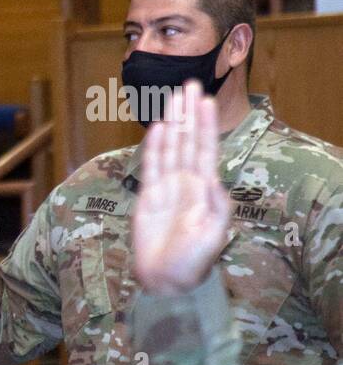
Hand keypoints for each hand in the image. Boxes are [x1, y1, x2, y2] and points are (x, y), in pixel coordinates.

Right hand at [131, 80, 230, 295]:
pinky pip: (151, 167)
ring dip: (172, 123)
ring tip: (174, 98)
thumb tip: (213, 178)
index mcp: (205, 190)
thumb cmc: (194, 262)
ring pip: (170, 148)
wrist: (167, 280)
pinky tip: (157, 129)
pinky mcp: (149, 198)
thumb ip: (216, 207)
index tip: (205, 100)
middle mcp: (187, 183)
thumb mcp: (213, 235)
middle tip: (189, 84)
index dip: (205, 125)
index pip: (205, 149)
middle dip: (189, 114)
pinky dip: (153, 147)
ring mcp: (167, 189)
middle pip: (188, 141)